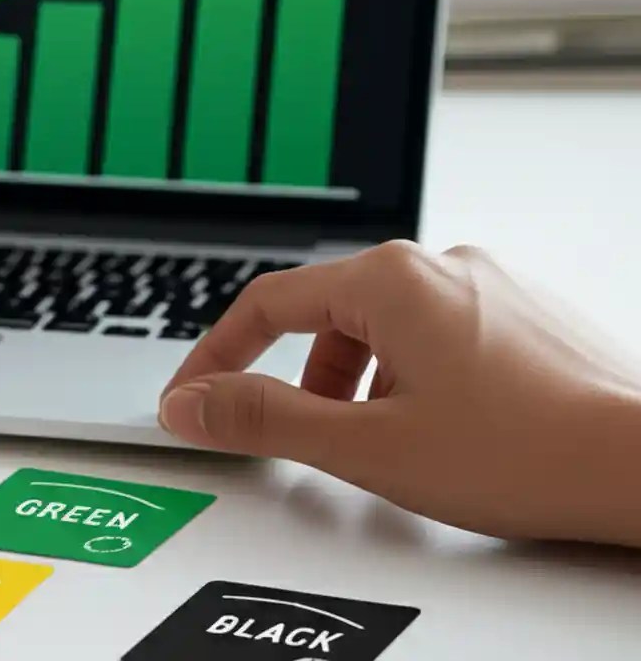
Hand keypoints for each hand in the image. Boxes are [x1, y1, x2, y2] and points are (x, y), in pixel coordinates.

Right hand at [160, 242, 640, 546]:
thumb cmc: (525, 451)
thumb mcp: (365, 445)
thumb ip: (263, 421)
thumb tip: (190, 404)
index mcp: (389, 278)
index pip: (265, 304)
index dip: (216, 357)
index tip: (195, 399)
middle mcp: (438, 264)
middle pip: (326, 317)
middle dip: (298, 382)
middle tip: (302, 443)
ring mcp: (487, 283)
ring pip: (383, 330)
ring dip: (357, 386)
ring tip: (386, 448)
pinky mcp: (521, 312)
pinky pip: (435, 336)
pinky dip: (410, 380)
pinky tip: (444, 432)